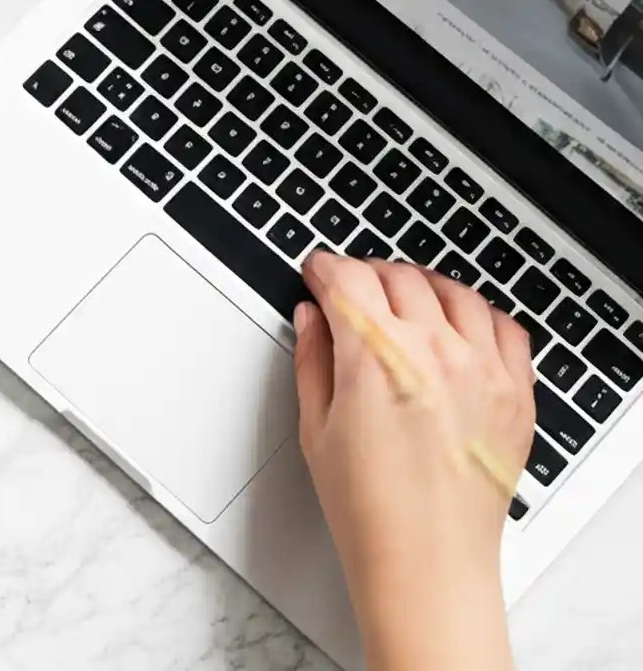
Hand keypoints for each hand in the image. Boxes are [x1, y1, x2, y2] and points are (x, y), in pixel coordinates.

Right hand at [293, 253, 533, 670]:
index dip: (324, 267)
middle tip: (350, 286)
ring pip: (452, 291)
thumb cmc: (370, 509)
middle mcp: (433, 352)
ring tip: (403, 296)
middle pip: (397, 277)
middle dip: (366, 274)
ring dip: (420, 284)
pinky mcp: (515, 390)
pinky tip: (458, 324)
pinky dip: (476, 313)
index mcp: (375, 358)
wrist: (426, 559)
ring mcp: (481, 368)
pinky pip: (503, 326)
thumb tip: (312, 318)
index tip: (317, 270)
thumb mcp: (317, 429)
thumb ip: (313, 361)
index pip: (347, 281)